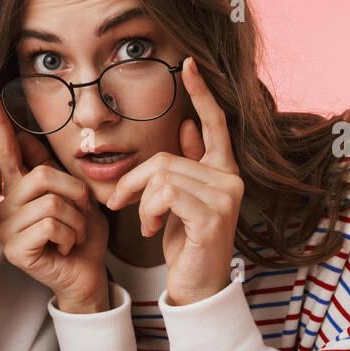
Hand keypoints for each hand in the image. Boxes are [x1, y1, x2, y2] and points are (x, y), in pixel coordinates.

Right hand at [0, 91, 109, 312]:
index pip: (7, 151)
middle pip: (42, 176)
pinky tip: (64, 248)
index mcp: (20, 189)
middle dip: (74, 194)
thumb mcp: (75, 196)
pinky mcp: (14, 248)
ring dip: (75, 220)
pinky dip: (69, 235)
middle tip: (79, 216)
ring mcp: (7, 228)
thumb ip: (53, 169)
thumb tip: (28, 133)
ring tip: (72, 236)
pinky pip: (50, 224)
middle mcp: (6, 205)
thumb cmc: (82, 237)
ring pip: (50, 202)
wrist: (88, 274)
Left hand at [105, 56, 243, 306]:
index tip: (187, 63)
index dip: (201, 92)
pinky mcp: (213, 216)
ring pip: (162, 176)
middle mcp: (230, 179)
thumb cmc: (184, 245)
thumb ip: (185, 164)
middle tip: (119, 201)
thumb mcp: (178, 201)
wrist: (195, 287)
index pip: (214, 122)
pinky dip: (147, 212)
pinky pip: (164, 195)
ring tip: (142, 222)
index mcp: (223, 171)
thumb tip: (186, 124)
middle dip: (133, 180)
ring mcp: (225, 197)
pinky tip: (149, 230)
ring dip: (139, 202)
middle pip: (165, 158)